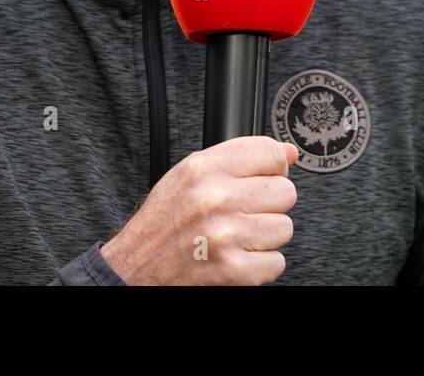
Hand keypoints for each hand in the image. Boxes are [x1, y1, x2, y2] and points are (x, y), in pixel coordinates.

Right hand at [100, 136, 299, 284]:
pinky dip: (261, 265)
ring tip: (237, 237)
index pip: (271, 153)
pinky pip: (277, 262)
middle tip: (243, 213)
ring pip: (284, 228)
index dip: (274, 168)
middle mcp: (216, 198)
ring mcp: (226, 235)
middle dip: (269, 205)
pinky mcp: (233, 270)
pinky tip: (236, 257)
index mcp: (204, 168)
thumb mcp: (190, 175)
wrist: (135, 269)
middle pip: (285, 192)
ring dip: (265, 237)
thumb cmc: (165, 221)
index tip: (264, 178)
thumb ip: (239, 157)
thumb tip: (289, 152)